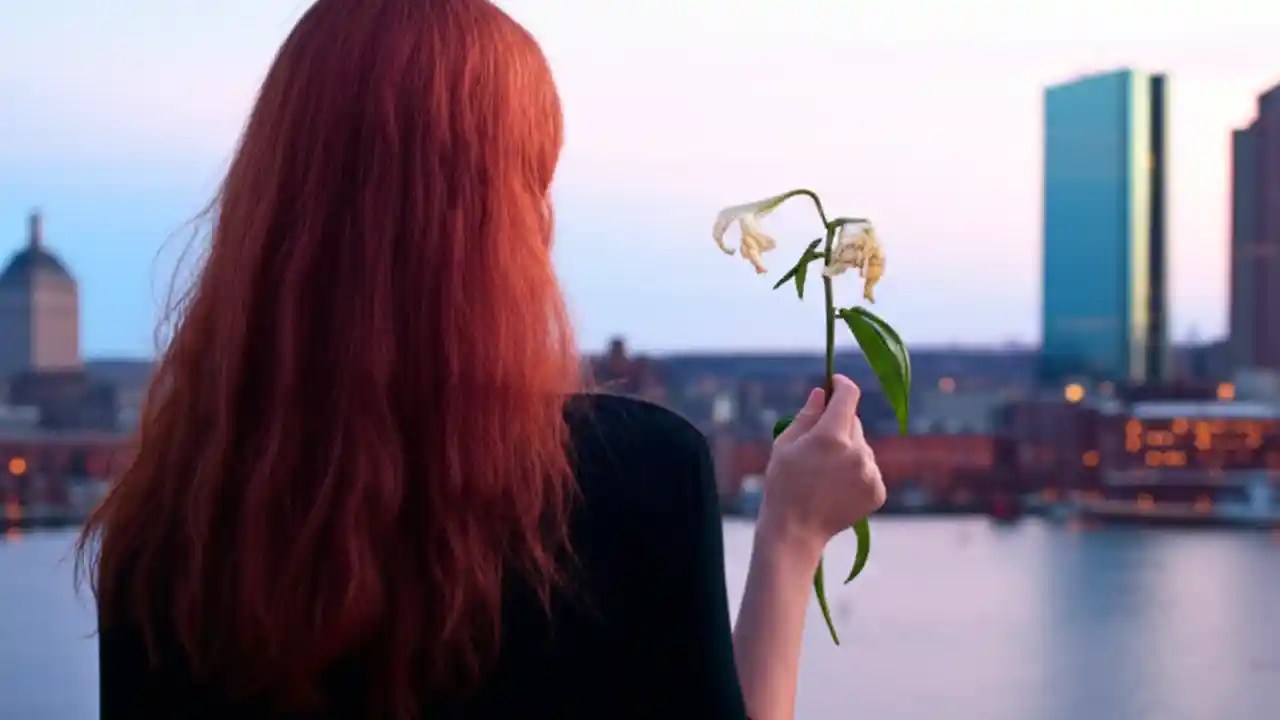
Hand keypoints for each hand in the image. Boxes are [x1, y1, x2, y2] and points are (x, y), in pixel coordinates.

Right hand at [759, 374, 885, 553]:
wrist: (795, 531)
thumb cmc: (783, 485)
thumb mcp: (785, 444)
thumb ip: (807, 415)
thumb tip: (822, 393)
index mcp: (831, 436)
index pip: (849, 395)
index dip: (841, 384)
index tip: (834, 383)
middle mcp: (857, 452)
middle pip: (854, 422)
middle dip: (838, 425)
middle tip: (817, 444)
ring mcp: (870, 472)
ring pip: (862, 446)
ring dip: (848, 450)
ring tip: (824, 473)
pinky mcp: (877, 490)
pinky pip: (868, 469)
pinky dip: (856, 472)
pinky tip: (836, 487)